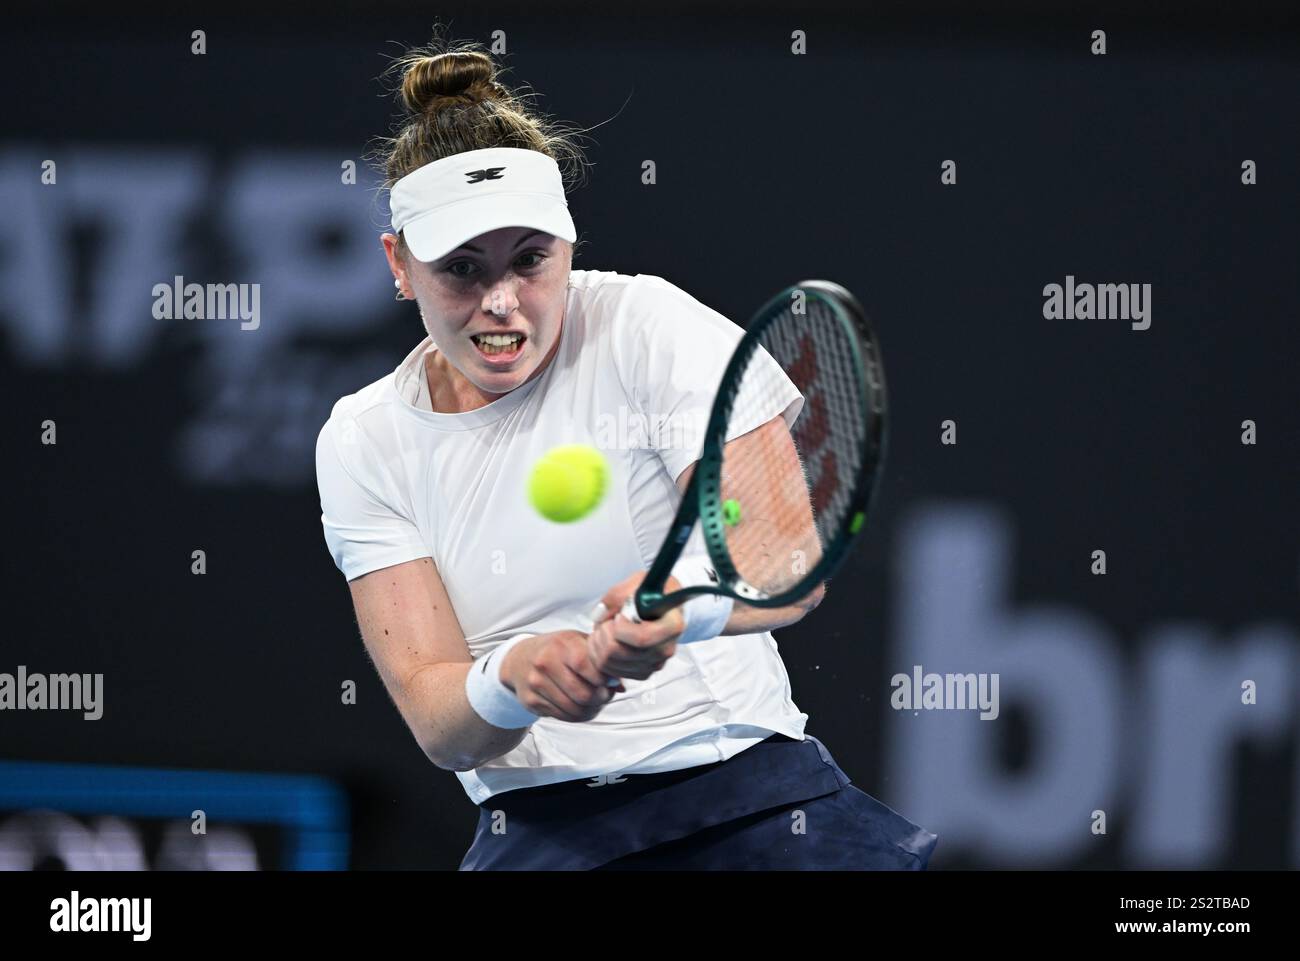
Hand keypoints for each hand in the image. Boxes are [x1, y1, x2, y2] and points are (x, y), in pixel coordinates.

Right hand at [499, 631, 624, 722]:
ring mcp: (536, 683)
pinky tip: (580, 706)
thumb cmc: (556, 649)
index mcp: (562, 644)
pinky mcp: (531, 701)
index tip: (611, 682)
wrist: (519, 659)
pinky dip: (576, 716)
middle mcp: (546, 663)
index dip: (603, 679)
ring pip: (574, 710)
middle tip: (605, 696)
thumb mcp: (578, 642)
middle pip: (583, 694)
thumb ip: (600, 659)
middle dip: (600, 699)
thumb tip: (620, 685)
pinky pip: (562, 716)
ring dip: (590, 710)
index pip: (586, 666)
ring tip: (595, 703)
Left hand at [586, 571, 685, 680]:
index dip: (620, 629)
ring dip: (599, 646)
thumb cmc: (655, 592)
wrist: (666, 607)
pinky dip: (601, 658)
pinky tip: (604, 642)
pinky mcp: (643, 672)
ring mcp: (655, 663)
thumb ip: (618, 594)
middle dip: (604, 636)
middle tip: (605, 622)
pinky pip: (613, 673)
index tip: (618, 616)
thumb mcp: (639, 582)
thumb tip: (599, 614)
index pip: (641, 638)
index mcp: (672, 626)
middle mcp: (666, 649)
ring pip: (613, 665)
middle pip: (622, 653)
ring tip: (604, 630)